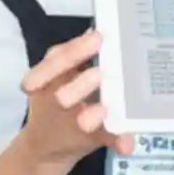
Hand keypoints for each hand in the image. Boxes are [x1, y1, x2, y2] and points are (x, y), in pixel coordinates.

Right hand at [17, 30, 133, 168]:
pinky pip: (105, 140)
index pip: (55, 61)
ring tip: (105, 110)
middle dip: (81, 85)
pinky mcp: (91, 139)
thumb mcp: (56, 72)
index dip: (76, 50)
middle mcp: (57, 100)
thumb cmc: (57, 93)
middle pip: (64, 94)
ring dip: (94, 116)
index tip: (97, 38)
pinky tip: (127, 143)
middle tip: (100, 74)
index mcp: (46, 77)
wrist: (46, 144)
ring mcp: (74, 123)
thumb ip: (73, 54)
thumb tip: (99, 30)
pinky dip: (117, 141)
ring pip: (83, 121)